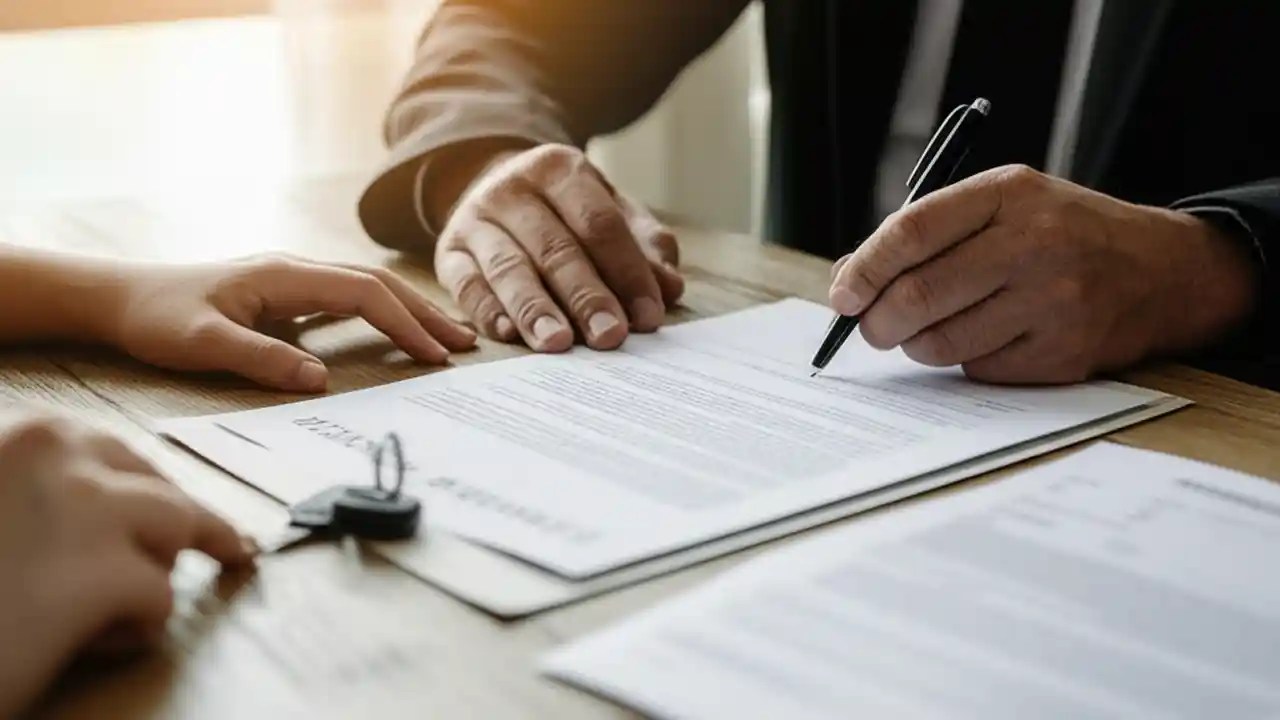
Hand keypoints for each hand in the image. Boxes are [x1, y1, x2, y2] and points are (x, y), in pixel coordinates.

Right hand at [0, 407, 254, 716]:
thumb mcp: (6, 508)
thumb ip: (51, 491)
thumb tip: (145, 498)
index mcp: (28, 431)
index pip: (118, 454)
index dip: (144, 494)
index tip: (182, 514)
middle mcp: (55, 450)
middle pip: (159, 486)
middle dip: (175, 529)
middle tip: (235, 552)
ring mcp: (83, 504)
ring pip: (176, 527)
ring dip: (151, 575)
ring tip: (101, 614)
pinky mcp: (99, 571)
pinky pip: (159, 596)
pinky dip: (133, 628)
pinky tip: (83, 643)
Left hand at [103, 255, 476, 391]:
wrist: (119, 296)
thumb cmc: (156, 319)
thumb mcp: (202, 345)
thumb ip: (261, 360)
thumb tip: (320, 380)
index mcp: (285, 276)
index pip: (364, 294)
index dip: (404, 324)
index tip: (435, 356)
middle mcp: (296, 270)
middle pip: (377, 285)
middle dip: (425, 314)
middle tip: (467, 343)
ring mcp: (293, 280)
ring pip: (367, 288)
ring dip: (410, 311)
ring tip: (448, 337)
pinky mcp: (286, 294)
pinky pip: (350, 299)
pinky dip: (384, 313)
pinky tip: (398, 330)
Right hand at [433, 144, 684, 352]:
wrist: (496, 187)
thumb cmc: (566, 211)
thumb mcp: (610, 210)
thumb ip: (643, 245)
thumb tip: (670, 287)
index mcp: (559, 169)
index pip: (600, 225)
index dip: (627, 273)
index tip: (648, 317)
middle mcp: (512, 189)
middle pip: (555, 249)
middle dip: (585, 297)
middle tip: (609, 337)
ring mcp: (474, 220)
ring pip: (507, 268)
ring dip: (534, 309)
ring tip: (557, 344)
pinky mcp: (447, 253)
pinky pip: (466, 285)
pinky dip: (488, 313)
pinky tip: (510, 336)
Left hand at [828, 165, 1258, 382]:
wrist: (1161, 271)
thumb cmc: (1059, 233)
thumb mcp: (1002, 206)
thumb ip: (926, 232)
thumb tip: (846, 281)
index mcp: (1008, 194)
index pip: (910, 233)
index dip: (863, 270)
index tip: (843, 294)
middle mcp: (1033, 244)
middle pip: (918, 296)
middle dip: (877, 321)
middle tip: (871, 327)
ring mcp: (1053, 302)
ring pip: (940, 343)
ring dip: (917, 344)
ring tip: (932, 328)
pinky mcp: (1063, 354)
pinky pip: (978, 369)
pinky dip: (965, 360)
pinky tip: (988, 336)